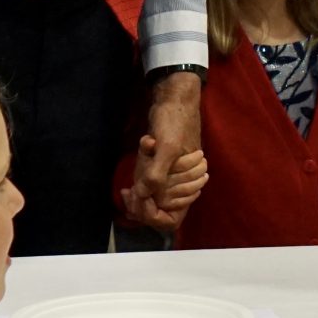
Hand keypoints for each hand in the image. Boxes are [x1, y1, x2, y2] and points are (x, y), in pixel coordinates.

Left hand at [131, 71, 203, 228]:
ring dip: (139, 189)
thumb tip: (143, 195)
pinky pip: (148, 182)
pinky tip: (134, 171)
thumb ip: (156, 174)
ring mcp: (171, 175)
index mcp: (190, 183)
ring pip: (151, 197)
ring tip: (129, 184)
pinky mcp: (162, 165)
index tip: (137, 202)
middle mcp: (181, 183)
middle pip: (158, 211)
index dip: (152, 216)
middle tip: (128, 193)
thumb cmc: (175, 120)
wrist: (174, 98)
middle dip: (141, 204)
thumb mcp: (166, 146)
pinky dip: (139, 176)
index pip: (170, 219)